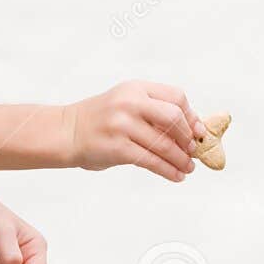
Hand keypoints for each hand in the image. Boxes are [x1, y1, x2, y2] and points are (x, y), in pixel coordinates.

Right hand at [60, 80, 205, 181]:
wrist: (65, 132)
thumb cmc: (100, 120)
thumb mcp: (125, 103)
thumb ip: (153, 111)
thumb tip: (191, 132)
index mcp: (136, 88)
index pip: (176, 96)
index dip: (191, 116)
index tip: (198, 131)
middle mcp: (129, 102)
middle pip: (173, 117)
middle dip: (187, 136)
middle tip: (193, 150)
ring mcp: (122, 124)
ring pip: (164, 143)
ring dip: (181, 159)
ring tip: (189, 168)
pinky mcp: (117, 147)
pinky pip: (151, 160)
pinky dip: (168, 170)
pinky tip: (176, 176)